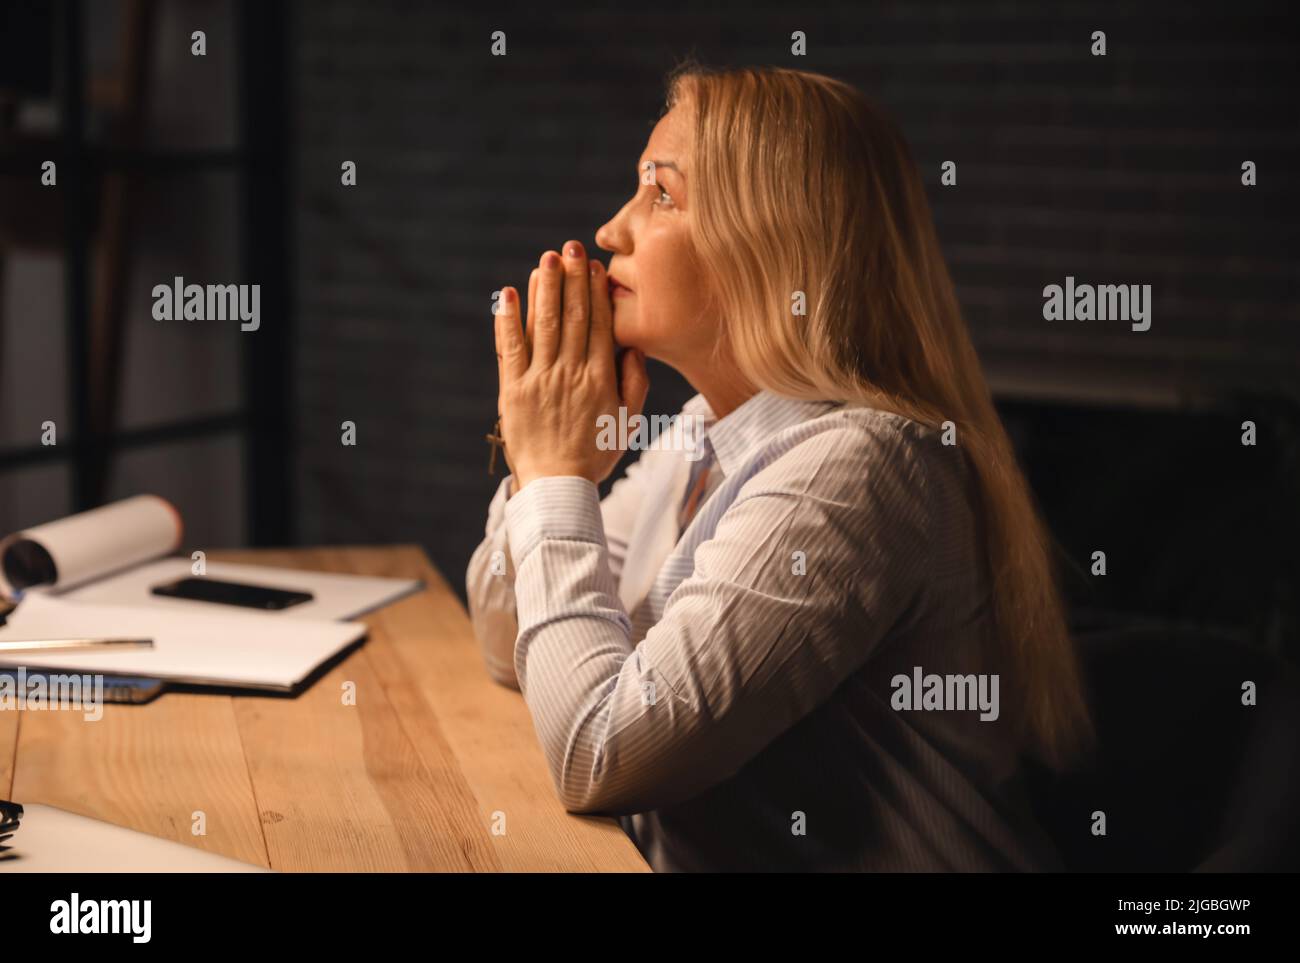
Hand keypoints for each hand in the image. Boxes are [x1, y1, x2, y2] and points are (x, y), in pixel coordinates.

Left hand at [494, 240, 648, 490]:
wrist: (557, 486)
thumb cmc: (595, 455)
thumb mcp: (628, 423)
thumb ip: (635, 384)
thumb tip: (633, 347)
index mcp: (601, 379)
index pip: (600, 325)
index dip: (596, 292)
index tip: (594, 266)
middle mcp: (572, 373)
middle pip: (574, 316)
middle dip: (572, 278)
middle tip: (570, 246)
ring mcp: (540, 380)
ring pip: (544, 325)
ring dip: (546, 288)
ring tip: (546, 259)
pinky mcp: (513, 391)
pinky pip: (509, 348)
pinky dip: (508, 319)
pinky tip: (509, 293)